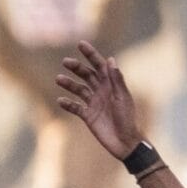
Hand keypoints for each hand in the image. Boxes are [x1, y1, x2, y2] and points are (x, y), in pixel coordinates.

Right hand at [55, 40, 143, 161]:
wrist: (126, 143)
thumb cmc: (128, 119)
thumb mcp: (122, 98)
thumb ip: (116, 80)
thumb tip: (111, 60)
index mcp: (111, 85)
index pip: (100, 66)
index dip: (91, 55)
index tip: (80, 44)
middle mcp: (101, 92)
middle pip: (86, 75)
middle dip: (76, 67)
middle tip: (66, 62)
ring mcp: (94, 103)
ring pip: (78, 89)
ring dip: (69, 84)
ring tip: (59, 79)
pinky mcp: (88, 116)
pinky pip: (75, 107)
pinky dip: (67, 103)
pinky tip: (61, 100)